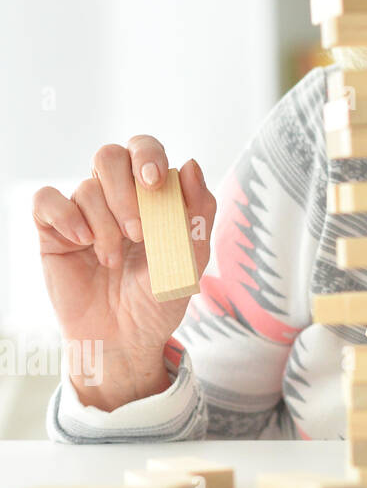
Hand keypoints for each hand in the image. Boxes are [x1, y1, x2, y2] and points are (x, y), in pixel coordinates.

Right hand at [32, 137, 215, 410]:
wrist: (124, 338)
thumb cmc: (160, 298)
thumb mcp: (190, 259)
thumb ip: (198, 212)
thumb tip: (190, 164)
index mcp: (152, 195)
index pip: (144, 149)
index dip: (147, 156)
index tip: (154, 182)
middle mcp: (116, 196)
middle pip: (110, 156)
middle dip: (125, 190)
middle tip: (139, 232)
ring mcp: (84, 212)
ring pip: (86, 186)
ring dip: (105, 224)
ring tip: (113, 260)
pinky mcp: (53, 230)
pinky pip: (47, 200)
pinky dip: (66, 217)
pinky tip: (82, 243)